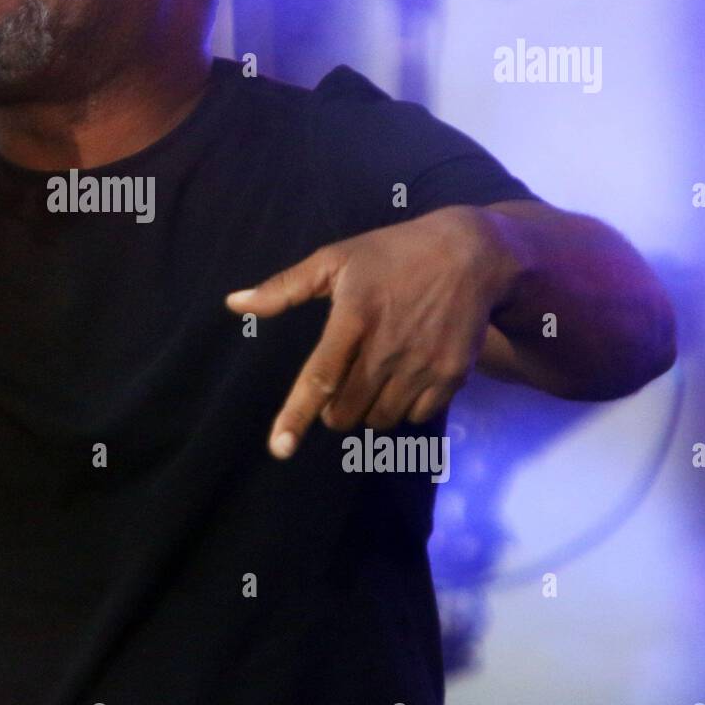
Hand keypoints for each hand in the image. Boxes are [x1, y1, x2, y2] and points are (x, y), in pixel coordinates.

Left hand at [225, 206, 517, 456]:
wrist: (471, 255)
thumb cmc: (392, 254)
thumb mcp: (336, 259)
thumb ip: (284, 288)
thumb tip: (233, 303)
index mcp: (354, 318)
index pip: (319, 378)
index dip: (296, 417)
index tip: (279, 449)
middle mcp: (387, 349)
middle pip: (346, 411)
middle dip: (334, 409)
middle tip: (343, 381)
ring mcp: (422, 365)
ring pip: (379, 420)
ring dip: (368, 410)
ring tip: (374, 376)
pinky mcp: (451, 377)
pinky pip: (417, 417)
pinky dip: (405, 408)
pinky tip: (405, 379)